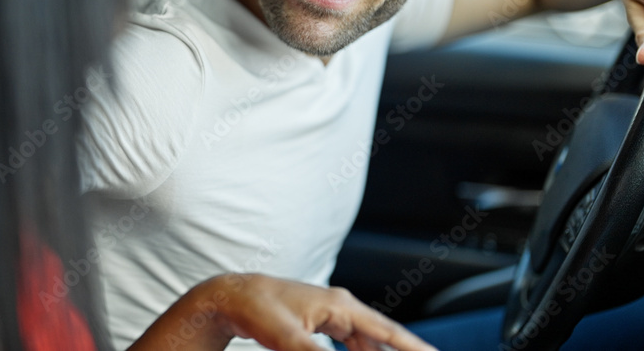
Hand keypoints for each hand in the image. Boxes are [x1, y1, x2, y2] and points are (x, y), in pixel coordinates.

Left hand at [132, 273, 436, 350]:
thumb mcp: (290, 339)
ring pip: (366, 341)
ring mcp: (329, 314)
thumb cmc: (257, 308)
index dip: (412, 347)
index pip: (386, 330)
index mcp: (340, 305)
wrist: (230, 297)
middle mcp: (340, 307)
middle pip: (381, 337)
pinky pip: (350, 342)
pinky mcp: (317, 323)